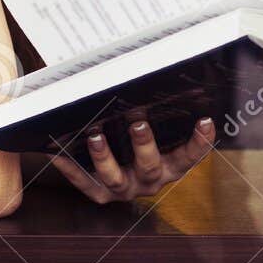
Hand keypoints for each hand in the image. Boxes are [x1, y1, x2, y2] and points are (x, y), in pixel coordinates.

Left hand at [51, 113, 215, 203]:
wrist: (118, 175)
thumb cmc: (139, 140)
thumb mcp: (158, 130)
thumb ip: (159, 111)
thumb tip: (155, 69)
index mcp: (170, 165)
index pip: (190, 156)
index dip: (200, 141)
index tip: (205, 121)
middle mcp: (150, 179)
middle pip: (150, 166)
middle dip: (144, 145)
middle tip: (138, 123)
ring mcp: (125, 188)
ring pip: (115, 176)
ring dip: (104, 157)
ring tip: (95, 136)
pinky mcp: (101, 193)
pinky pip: (84, 182)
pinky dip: (70, 167)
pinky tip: (57, 151)